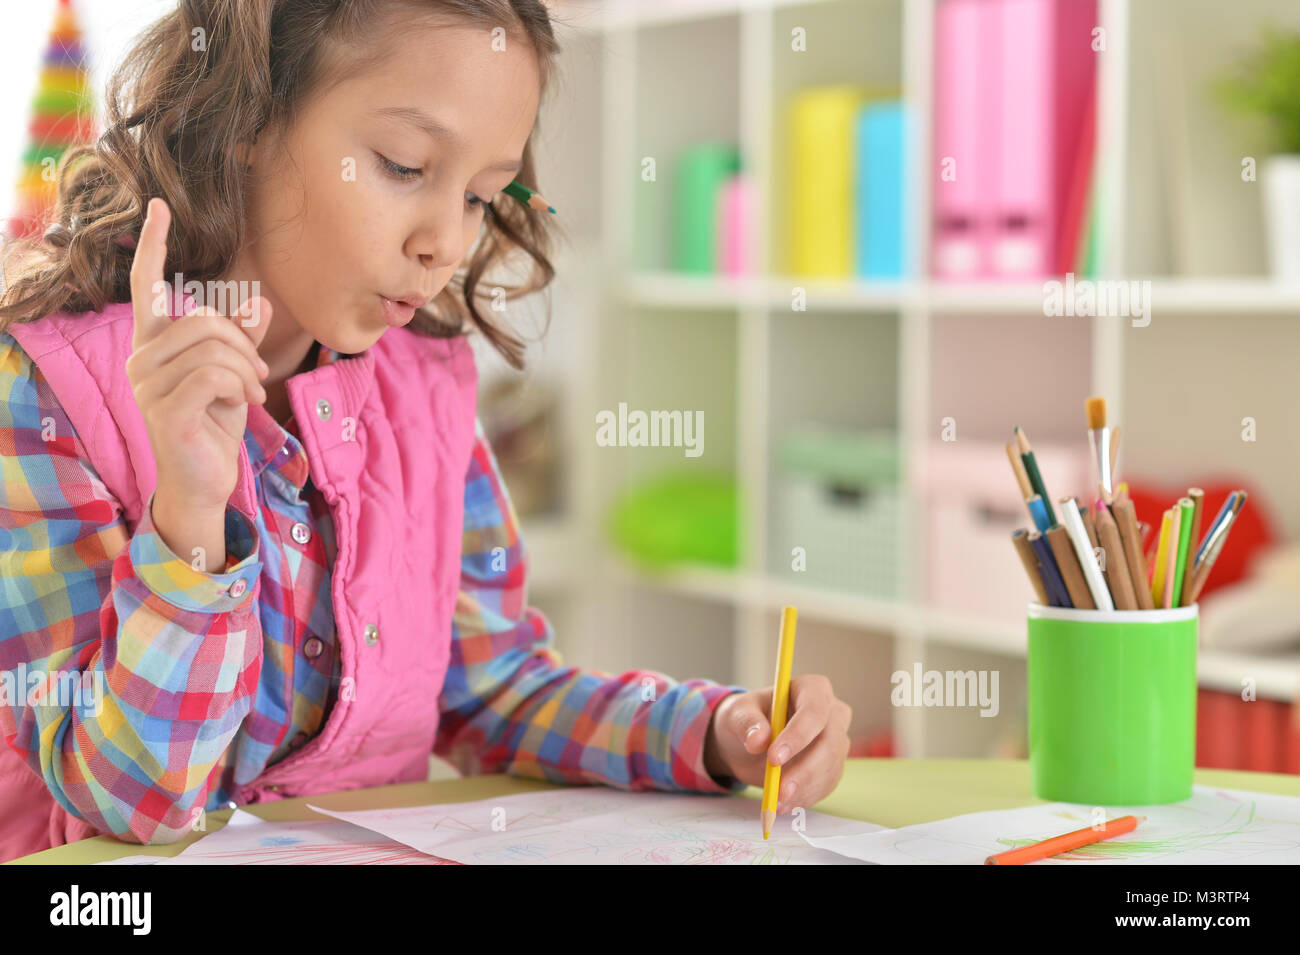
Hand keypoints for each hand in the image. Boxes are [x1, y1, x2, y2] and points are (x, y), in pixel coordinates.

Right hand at [126, 197, 272, 512]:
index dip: (154, 246)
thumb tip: (259, 301)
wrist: (205, 479)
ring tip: (253, 390)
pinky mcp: (165, 410)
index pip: (145, 286)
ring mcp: (147, 386)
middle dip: (243, 346)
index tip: (159, 206)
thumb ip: (242, 338)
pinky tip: (247, 401)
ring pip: (212, 349)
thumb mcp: (234, 373)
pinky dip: (240, 384)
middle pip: (203, 322)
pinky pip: (212, 375)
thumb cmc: (215, 423)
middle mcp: (141, 359)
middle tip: (258, 374)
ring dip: (246, 369)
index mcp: (153, 344)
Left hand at [704, 675, 850, 813]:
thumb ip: (747, 723)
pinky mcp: (833, 766)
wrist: (750, 741)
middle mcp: (832, 713)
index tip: (774, 757)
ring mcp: (836, 740)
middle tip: (779, 791)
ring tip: (777, 802)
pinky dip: (806, 797)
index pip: (814, 711)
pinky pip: (826, 784)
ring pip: (831, 768)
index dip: (798, 735)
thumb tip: (758, 740)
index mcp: (812, 689)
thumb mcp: (738, 714)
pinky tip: (785, 804)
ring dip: (805, 789)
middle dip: (805, 770)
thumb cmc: (748, 719)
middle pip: (830, 742)